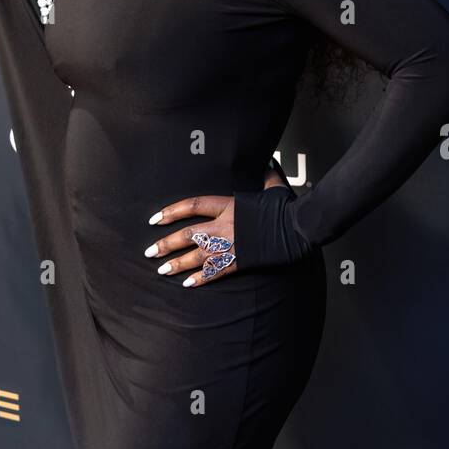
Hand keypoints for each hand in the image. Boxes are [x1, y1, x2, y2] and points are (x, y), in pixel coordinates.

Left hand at [144, 166, 286, 286]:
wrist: (298, 228)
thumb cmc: (286, 207)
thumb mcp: (273, 186)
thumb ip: (266, 177)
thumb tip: (268, 164)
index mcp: (229, 206)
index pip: (192, 206)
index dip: (171, 212)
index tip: (155, 219)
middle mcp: (225, 226)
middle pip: (188, 234)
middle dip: (167, 243)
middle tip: (150, 252)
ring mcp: (231, 246)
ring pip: (197, 256)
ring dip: (177, 264)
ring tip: (161, 270)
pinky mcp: (240, 262)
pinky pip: (215, 272)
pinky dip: (200, 279)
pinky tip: (187, 284)